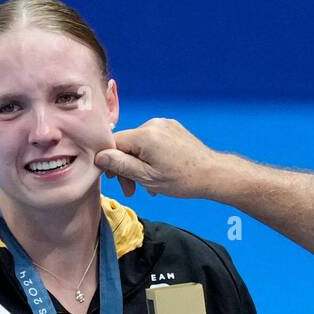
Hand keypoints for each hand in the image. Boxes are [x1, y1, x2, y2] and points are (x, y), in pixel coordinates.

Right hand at [93, 118, 221, 198]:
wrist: (213, 174)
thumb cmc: (183, 180)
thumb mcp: (147, 177)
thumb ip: (120, 165)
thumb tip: (99, 156)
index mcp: (145, 135)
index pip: (113, 143)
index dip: (110, 162)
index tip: (114, 180)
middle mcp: (153, 124)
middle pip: (127, 144)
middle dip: (126, 167)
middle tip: (132, 190)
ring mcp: (165, 124)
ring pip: (139, 144)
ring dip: (139, 164)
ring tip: (149, 186)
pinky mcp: (173, 128)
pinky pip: (153, 142)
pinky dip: (151, 157)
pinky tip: (159, 173)